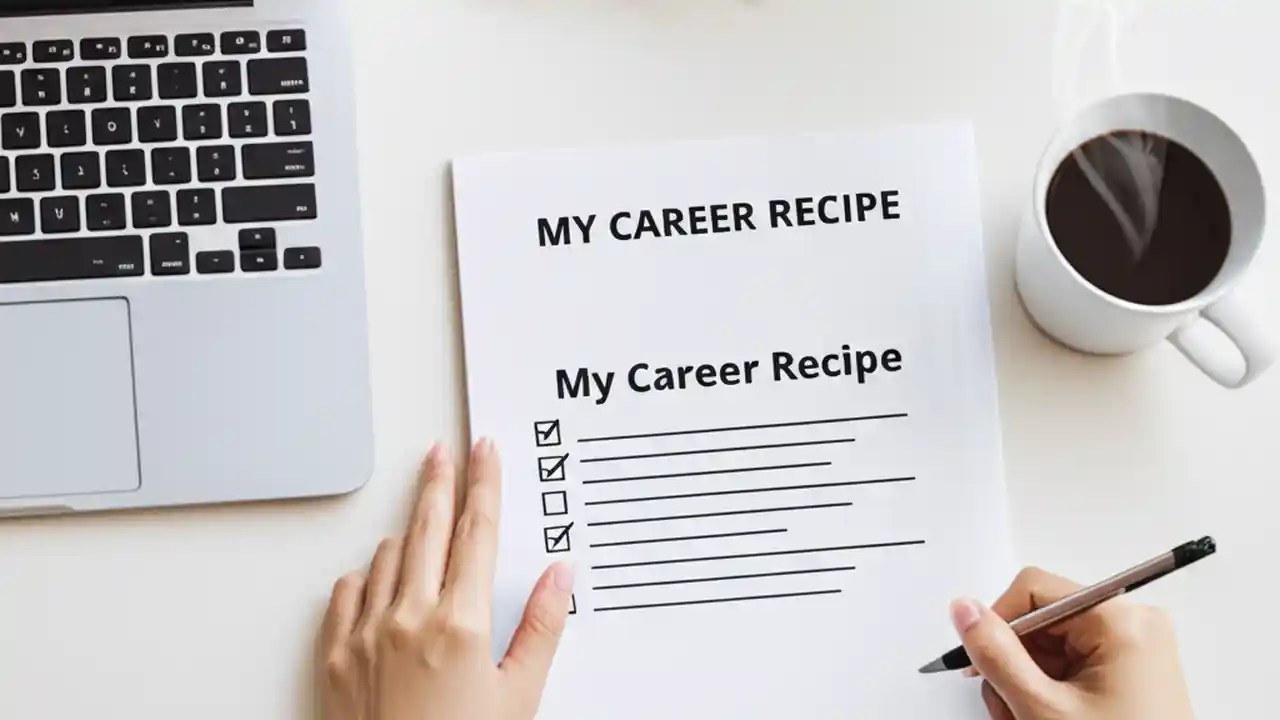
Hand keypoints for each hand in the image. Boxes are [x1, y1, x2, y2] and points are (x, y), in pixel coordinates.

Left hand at [320, 441, 575, 719]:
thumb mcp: (519, 696)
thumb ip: (540, 628)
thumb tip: (558, 576)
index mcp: (460, 622)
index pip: (478, 531)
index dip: (485, 483)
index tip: (485, 453)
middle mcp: (408, 617)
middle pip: (428, 526)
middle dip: (439, 481)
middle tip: (444, 453)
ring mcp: (366, 633)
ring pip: (387, 554)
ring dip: (409, 534)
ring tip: (424, 528)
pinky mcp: (335, 655)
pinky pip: (348, 590)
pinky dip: (368, 576)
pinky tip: (381, 580)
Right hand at [951, 567, 1193, 719]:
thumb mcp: (1044, 709)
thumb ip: (997, 655)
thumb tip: (964, 609)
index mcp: (1120, 620)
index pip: (1034, 589)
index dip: (998, 623)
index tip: (978, 661)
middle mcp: (1134, 624)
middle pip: (1042, 619)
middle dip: (1015, 664)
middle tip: (1008, 707)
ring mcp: (1136, 648)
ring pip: (1053, 645)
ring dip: (1028, 682)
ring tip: (1027, 719)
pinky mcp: (1133, 670)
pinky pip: (1074, 663)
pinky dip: (1051, 689)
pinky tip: (1046, 717)